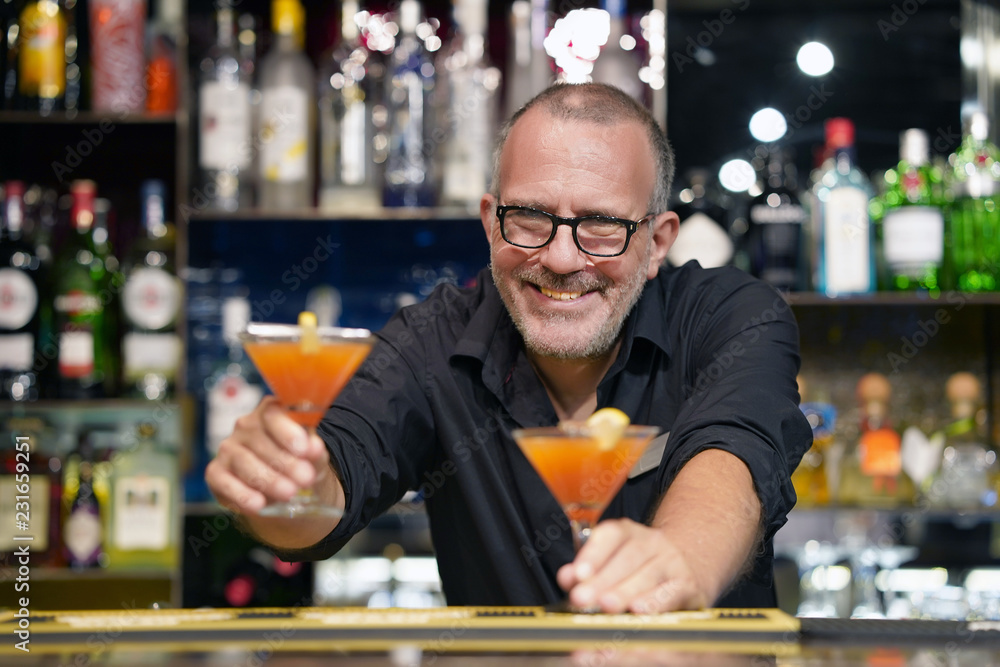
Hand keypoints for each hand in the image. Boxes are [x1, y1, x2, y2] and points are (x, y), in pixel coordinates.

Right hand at [205, 396, 330, 514]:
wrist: (288, 493)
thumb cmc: (301, 466)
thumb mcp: (314, 459)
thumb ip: (315, 453)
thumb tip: (315, 448)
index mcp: (271, 413)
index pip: (273, 413)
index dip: (287, 431)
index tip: (304, 449)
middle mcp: (246, 426)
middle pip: (259, 440)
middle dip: (284, 462)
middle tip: (305, 479)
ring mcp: (229, 448)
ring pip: (243, 461)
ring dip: (267, 479)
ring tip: (289, 493)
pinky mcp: (216, 472)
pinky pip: (223, 481)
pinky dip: (241, 494)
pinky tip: (258, 504)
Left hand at [556, 518, 711, 612]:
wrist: (688, 567)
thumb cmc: (639, 569)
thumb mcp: (612, 562)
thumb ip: (586, 571)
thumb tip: (566, 578)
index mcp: (628, 532)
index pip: (610, 535)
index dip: (593, 553)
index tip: (576, 574)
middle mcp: (652, 542)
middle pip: (627, 557)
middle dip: (602, 579)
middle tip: (581, 598)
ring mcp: (672, 561)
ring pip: (648, 574)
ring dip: (625, 591)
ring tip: (605, 605)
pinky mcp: (687, 584)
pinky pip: (671, 592)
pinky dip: (655, 601)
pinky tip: (639, 610)